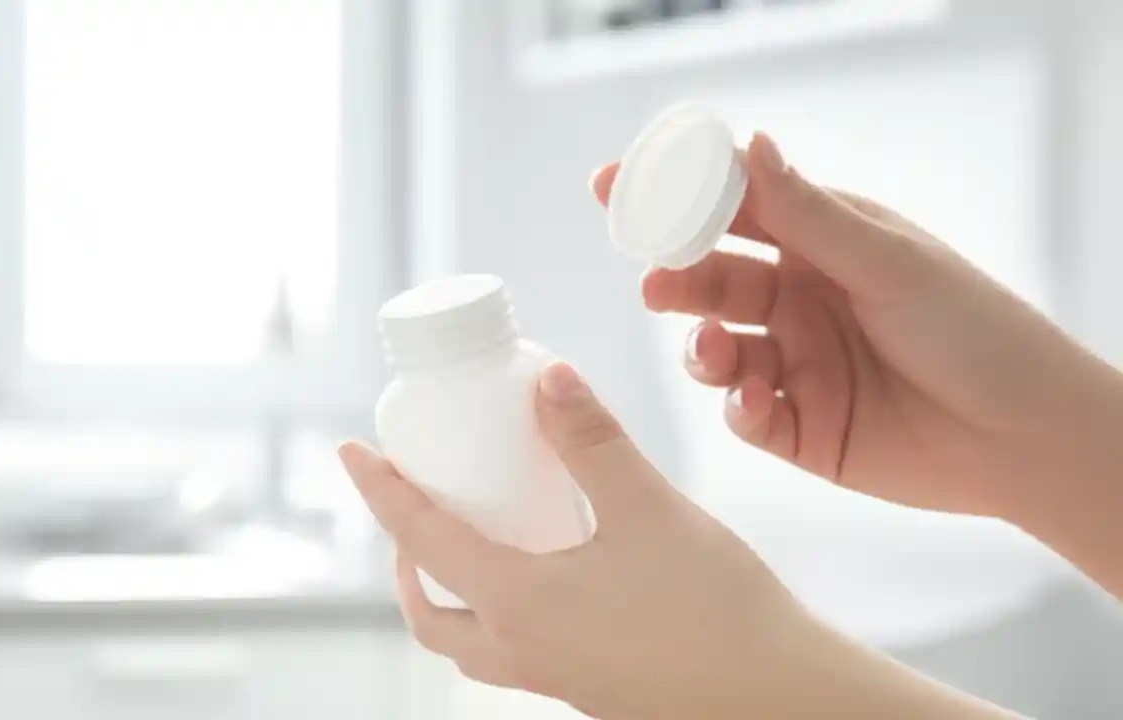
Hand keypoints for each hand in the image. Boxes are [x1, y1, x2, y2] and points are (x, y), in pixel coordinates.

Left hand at [340, 363, 1014, 718]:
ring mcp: (555, 678)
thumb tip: (547, 378)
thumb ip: (594, 441)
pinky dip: (499, 613)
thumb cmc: (717, 611)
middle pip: (429, 614)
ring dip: (448, 593)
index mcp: (519, 606)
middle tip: (415, 506)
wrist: (783, 698)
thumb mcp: (649, 508)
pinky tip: (547, 574)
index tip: (352, 452)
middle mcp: (523, 652)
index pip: (420, 539)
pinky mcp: (589, 687)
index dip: (380, 490)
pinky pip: (514, 653)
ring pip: (469, 644)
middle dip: (405, 558)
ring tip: (471, 541)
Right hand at [593, 133, 1122, 520]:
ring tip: (716, 352)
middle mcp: (799, 299)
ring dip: (703, 348)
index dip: (671, 195)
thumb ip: (807, 213)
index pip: (732, 207)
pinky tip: (756, 404)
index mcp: (821, 244)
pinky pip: (743, 414)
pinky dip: (739, 407)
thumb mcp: (886, 262)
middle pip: (711, 280)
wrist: (1022, 435)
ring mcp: (795, 363)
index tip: (611, 186)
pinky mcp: (797, 426)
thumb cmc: (972, 329)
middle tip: (655, 285)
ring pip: (715, 350)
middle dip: (676, 279)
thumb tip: (746, 143)